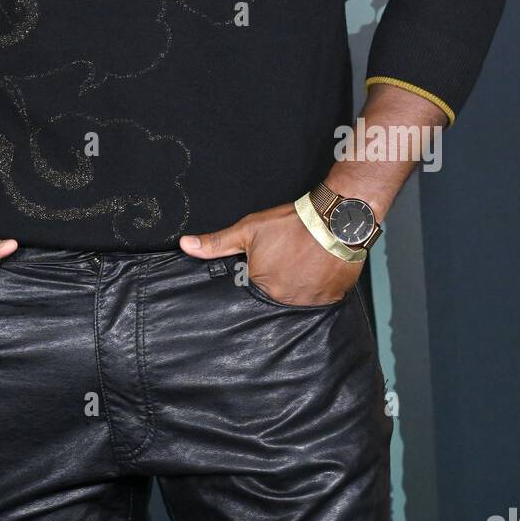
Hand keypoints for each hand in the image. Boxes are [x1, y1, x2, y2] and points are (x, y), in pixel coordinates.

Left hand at [179, 201, 362, 304]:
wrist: (334, 218)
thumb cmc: (289, 223)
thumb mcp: (248, 229)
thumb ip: (216, 243)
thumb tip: (185, 245)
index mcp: (261, 286)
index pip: (254, 290)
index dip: (260, 275)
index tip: (270, 262)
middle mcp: (285, 300)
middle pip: (276, 296)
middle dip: (279, 280)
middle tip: (288, 260)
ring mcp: (310, 302)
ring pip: (299, 298)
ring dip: (299, 285)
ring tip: (303, 264)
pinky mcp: (332, 298)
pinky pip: (321, 299)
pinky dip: (319, 287)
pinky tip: (318, 270)